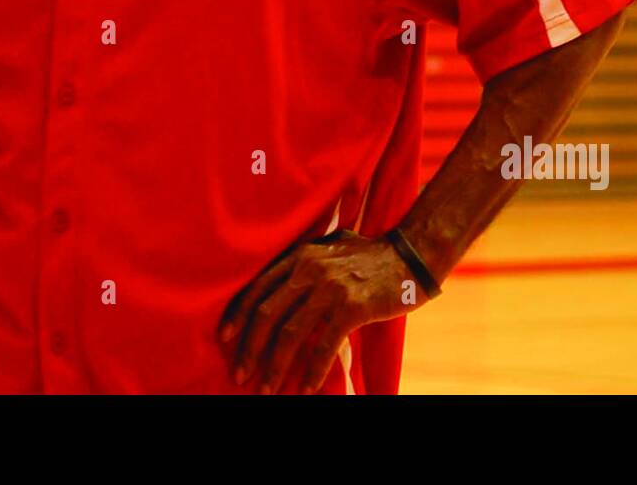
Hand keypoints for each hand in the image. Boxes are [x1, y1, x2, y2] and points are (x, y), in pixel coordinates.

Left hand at [217, 228, 421, 394]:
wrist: (411, 255)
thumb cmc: (370, 254)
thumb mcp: (330, 247)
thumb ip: (304, 262)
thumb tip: (278, 288)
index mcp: (299, 255)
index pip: (257, 287)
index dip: (237, 314)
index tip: (225, 337)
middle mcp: (309, 269)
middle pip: (267, 314)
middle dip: (249, 348)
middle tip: (239, 373)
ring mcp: (330, 287)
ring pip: (290, 334)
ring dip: (275, 366)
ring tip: (266, 388)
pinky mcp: (352, 307)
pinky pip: (323, 346)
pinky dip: (311, 370)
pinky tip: (306, 387)